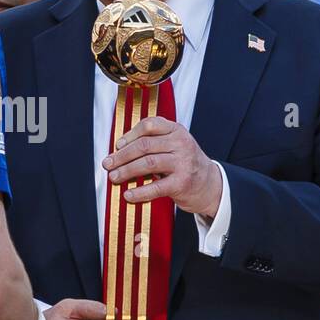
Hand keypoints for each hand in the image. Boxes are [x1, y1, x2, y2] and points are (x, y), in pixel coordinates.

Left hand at [102, 116, 221, 216]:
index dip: (130, 134)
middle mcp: (181, 144)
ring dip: (126, 171)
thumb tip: (121, 149)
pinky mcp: (182, 183)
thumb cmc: (186, 164)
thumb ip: (154, 142)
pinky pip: (155, 187)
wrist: (211, 184)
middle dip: (122, 156)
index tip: (118, 145)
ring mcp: (182, 163)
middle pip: (144, 145)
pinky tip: (129, 194)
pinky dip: (139, 191)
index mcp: (176, 131)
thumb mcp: (175, 145)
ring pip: (147, 163)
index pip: (150, 125)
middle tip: (108, 164)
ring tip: (114, 177)